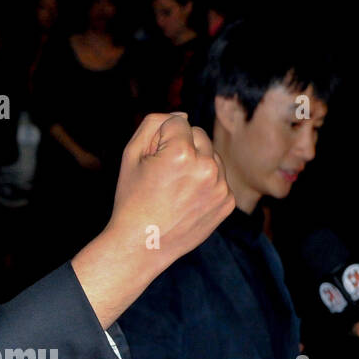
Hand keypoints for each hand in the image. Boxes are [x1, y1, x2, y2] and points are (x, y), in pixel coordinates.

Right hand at [71, 113, 234, 327]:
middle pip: (199, 136)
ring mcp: (220, 187)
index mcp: (182, 153)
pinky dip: (206, 186)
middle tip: (164, 177)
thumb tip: (184, 113)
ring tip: (176, 190)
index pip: (179, 122)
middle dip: (183, 148)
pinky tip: (188, 202)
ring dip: (197, 165)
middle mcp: (207, 167)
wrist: (143, 245)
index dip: (161, 140)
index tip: (153, 163)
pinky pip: (219, 179)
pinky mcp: (228, 203)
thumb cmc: (132, 199)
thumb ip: (154, 123)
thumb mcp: (131, 155)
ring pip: (211, 157)